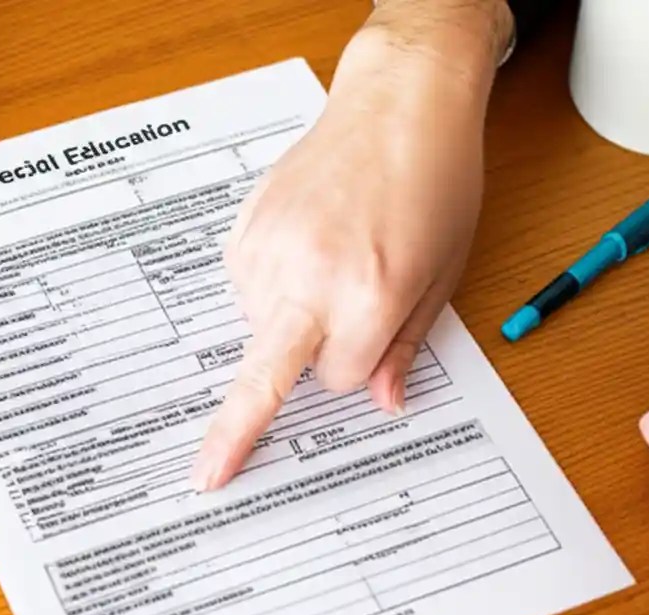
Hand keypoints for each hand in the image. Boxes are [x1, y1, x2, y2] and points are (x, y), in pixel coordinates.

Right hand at [190, 10, 507, 492]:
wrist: (399, 103)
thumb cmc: (435, 182)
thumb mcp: (441, 272)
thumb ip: (405, 344)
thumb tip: (382, 401)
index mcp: (370, 293)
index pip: (340, 380)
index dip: (357, 366)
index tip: (364, 357)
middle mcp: (311, 276)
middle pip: (264, 378)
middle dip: (233, 432)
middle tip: (207, 476)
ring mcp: (269, 251)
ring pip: (264, 327)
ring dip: (289, 316)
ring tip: (328, 256)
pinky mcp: (243, 231)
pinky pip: (247, 289)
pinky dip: (270, 283)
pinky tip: (304, 242)